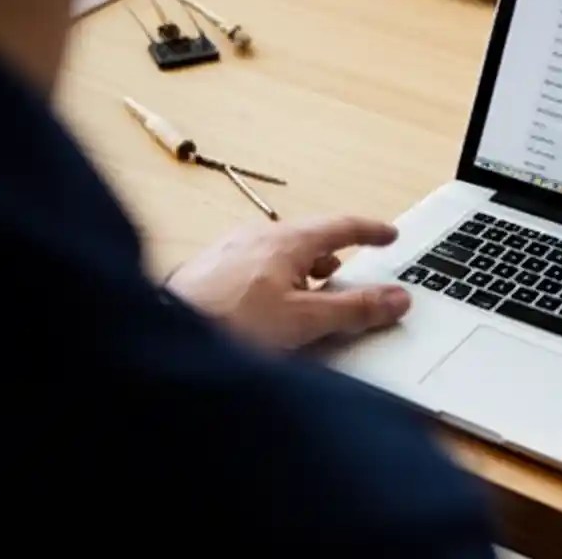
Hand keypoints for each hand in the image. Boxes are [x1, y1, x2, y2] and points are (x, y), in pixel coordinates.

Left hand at [165, 215, 410, 350]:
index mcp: (286, 240)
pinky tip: (269, 311)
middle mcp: (256, 237)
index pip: (341, 226)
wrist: (163, 334)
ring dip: (304, 275)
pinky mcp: (209, 273)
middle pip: (309, 241)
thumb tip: (398, 298)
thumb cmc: (230, 324)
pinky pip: (256, 269)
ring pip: (280, 256)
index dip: (370, 231)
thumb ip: (355, 309)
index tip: (389, 235)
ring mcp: (229, 253)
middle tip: (353, 278)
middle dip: (335, 259)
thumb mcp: (306, 320)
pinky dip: (277, 283)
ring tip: (312, 302)